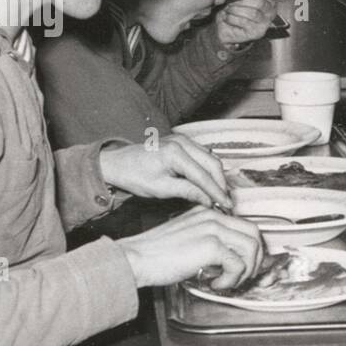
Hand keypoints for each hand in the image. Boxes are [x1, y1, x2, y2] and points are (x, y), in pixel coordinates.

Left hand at [99, 135, 233, 210]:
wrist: (118, 163)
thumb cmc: (134, 176)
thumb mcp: (160, 189)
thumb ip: (187, 192)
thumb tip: (209, 200)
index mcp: (175, 153)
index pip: (203, 176)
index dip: (217, 192)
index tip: (227, 205)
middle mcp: (182, 142)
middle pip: (213, 164)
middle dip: (221, 184)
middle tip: (226, 202)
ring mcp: (183, 140)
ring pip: (211, 159)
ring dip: (217, 177)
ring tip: (220, 195)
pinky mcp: (183, 142)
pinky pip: (204, 155)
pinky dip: (210, 170)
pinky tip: (210, 183)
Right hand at [118, 206, 264, 290]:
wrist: (136, 258)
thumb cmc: (156, 254)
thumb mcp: (189, 240)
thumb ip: (211, 243)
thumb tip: (234, 260)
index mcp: (208, 213)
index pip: (244, 226)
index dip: (251, 249)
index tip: (246, 267)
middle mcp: (213, 217)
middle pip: (254, 234)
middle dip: (255, 260)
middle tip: (242, 277)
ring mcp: (213, 229)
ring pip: (251, 248)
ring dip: (245, 271)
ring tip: (227, 281)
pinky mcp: (211, 246)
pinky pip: (238, 264)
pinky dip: (231, 279)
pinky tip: (214, 283)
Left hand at [213, 0, 288, 46]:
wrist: (225, 22)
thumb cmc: (236, 5)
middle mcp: (271, 12)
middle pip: (260, 3)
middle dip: (242, 1)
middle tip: (231, 2)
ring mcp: (265, 24)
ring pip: (253, 13)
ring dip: (236, 10)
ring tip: (229, 9)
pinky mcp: (258, 33)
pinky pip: (245, 23)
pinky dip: (232, 18)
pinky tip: (228, 17)